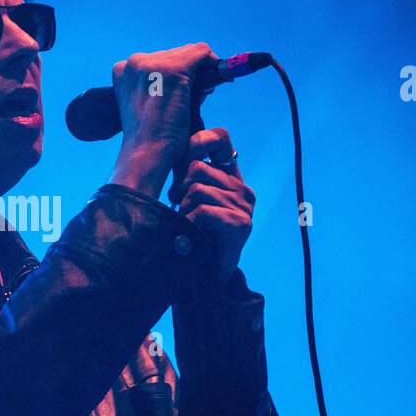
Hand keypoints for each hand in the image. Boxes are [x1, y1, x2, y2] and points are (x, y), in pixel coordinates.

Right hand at [107, 42, 218, 198]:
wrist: (147, 153)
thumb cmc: (149, 138)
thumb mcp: (146, 105)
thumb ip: (157, 87)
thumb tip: (192, 78)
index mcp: (122, 70)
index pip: (158, 59)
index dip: (174, 73)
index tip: (182, 91)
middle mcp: (134, 62)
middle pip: (174, 54)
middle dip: (189, 71)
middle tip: (196, 96)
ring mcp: (152, 64)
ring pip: (189, 52)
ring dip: (200, 71)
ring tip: (200, 96)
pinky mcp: (173, 69)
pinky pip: (202, 53)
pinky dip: (212, 64)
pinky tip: (214, 84)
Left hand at [170, 128, 253, 279]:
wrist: (204, 277)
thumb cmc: (190, 237)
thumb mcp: (186, 199)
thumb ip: (186, 175)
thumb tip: (170, 148)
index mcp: (231, 178)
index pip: (220, 138)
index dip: (198, 141)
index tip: (182, 161)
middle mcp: (242, 189)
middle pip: (196, 168)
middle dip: (180, 190)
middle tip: (182, 211)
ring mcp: (245, 206)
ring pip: (196, 190)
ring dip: (184, 211)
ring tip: (189, 226)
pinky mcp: (241, 224)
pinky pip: (203, 211)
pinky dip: (191, 224)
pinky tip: (194, 235)